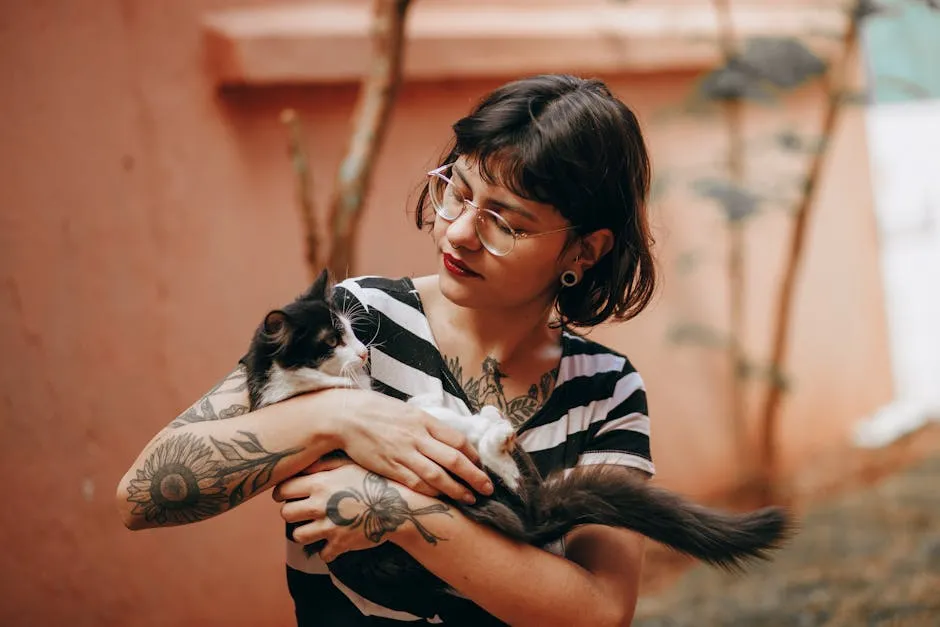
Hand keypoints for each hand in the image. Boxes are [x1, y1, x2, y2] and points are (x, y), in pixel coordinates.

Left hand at [273, 458, 452, 562]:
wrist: (400, 504)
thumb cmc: (376, 479)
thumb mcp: (350, 463)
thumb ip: (323, 464)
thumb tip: (302, 464)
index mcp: (319, 483)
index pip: (283, 489)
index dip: (282, 492)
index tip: (287, 494)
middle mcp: (319, 505)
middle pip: (286, 514)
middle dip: (292, 512)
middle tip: (303, 510)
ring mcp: (328, 527)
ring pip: (298, 536)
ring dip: (305, 532)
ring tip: (316, 526)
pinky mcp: (340, 544)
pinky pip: (322, 554)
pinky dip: (327, 549)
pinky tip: (335, 540)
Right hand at [334, 391, 493, 502]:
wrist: (346, 417)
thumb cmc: (378, 412)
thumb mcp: (408, 411)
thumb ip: (427, 426)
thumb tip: (448, 440)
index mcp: (424, 420)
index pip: (458, 440)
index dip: (473, 455)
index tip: (481, 465)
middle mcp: (418, 437)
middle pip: (454, 460)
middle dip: (474, 476)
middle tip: (488, 488)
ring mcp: (404, 453)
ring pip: (438, 476)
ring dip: (457, 489)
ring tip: (470, 498)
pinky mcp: (390, 468)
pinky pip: (416, 484)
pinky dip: (432, 493)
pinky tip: (442, 498)